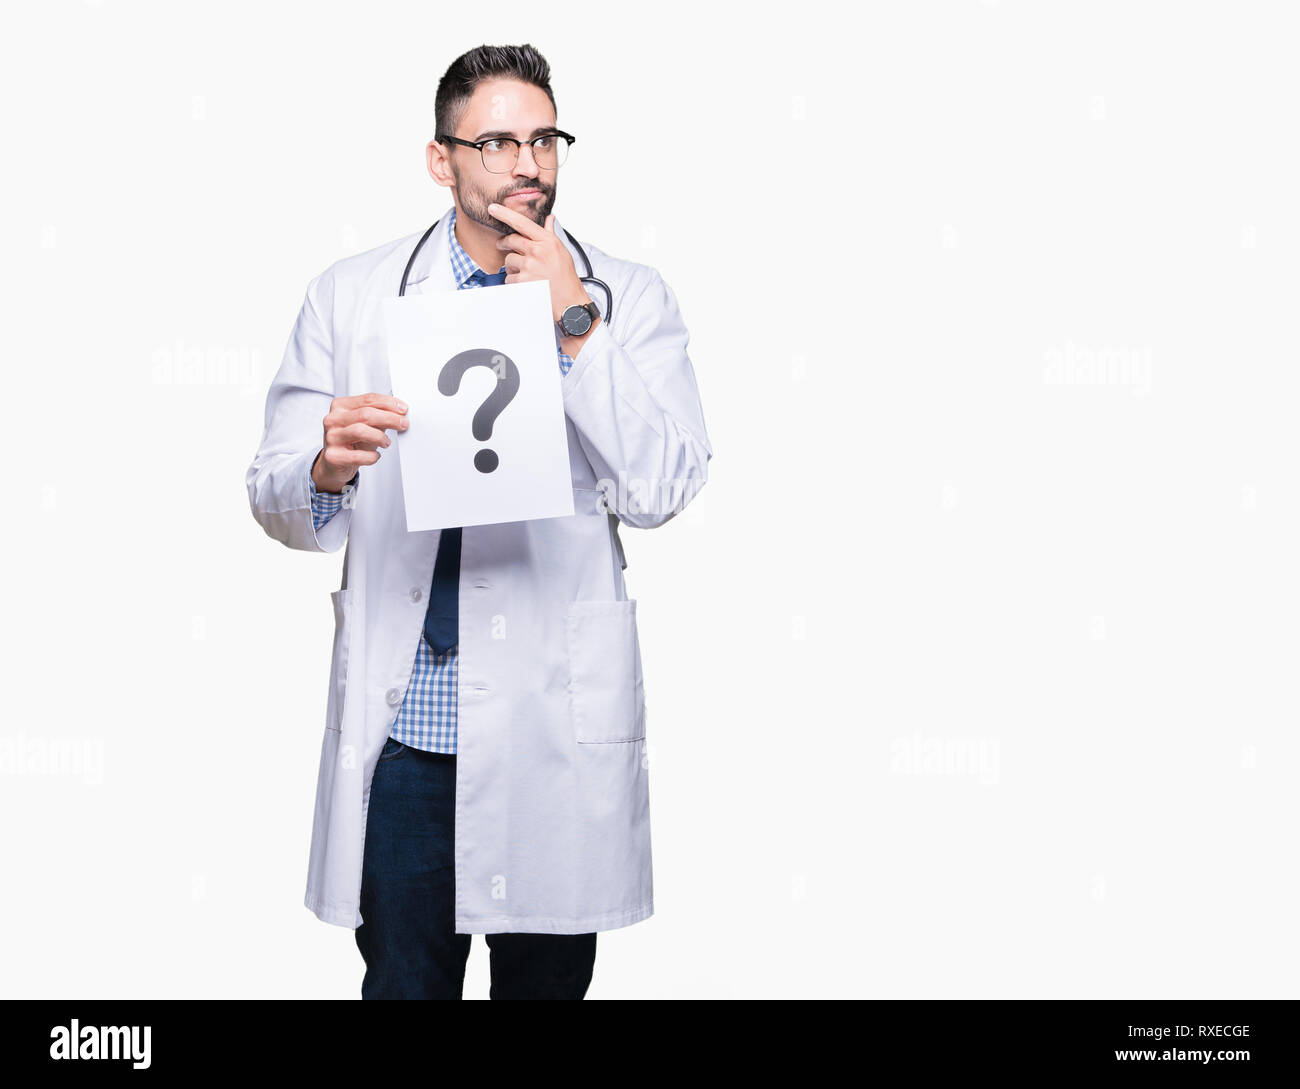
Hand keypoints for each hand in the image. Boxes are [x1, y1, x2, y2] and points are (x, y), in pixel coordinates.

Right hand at [313, 393, 408, 492]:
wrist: (335, 462)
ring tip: (386, 442)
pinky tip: (375, 455)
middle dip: (389, 418)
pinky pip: (357, 455)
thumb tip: (399, 414)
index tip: (403, 409)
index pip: (368, 399)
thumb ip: (379, 416)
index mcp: (340, 406)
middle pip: (365, 414)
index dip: (389, 403)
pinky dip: (371, 456)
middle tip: (403, 424)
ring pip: (360, 431)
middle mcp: (333, 419)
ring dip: (380, 437)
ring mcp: (331, 437)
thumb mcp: (365, 424)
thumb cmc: (351, 441)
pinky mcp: (333, 456)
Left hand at [489, 202, 591, 323]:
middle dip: (504, 243)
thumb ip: (550, 234)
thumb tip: (550, 218)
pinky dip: (514, 282)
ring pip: (508, 261)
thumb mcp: (562, 252)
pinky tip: (527, 284)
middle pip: (511, 240)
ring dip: (513, 267)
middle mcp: (538, 251)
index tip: (492, 208)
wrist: (569, 302)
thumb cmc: (566, 277)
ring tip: (527, 274)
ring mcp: (530, 266)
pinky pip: (509, 278)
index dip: (505, 214)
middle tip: (502, 245)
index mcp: (547, 241)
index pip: (522, 223)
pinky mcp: (523, 281)